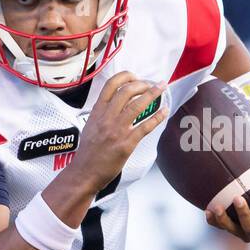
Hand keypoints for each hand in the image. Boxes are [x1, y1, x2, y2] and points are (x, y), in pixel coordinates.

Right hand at [64, 71, 167, 195]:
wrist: (85, 172)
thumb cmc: (88, 152)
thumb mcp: (90, 126)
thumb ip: (101, 114)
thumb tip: (114, 104)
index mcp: (97, 112)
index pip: (111, 86)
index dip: (126, 77)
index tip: (135, 77)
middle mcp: (107, 118)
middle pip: (127, 91)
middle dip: (143, 84)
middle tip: (152, 84)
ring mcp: (117, 130)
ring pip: (137, 105)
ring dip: (153, 94)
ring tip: (161, 88)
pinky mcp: (127, 143)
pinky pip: (145, 126)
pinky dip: (157, 117)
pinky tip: (164, 111)